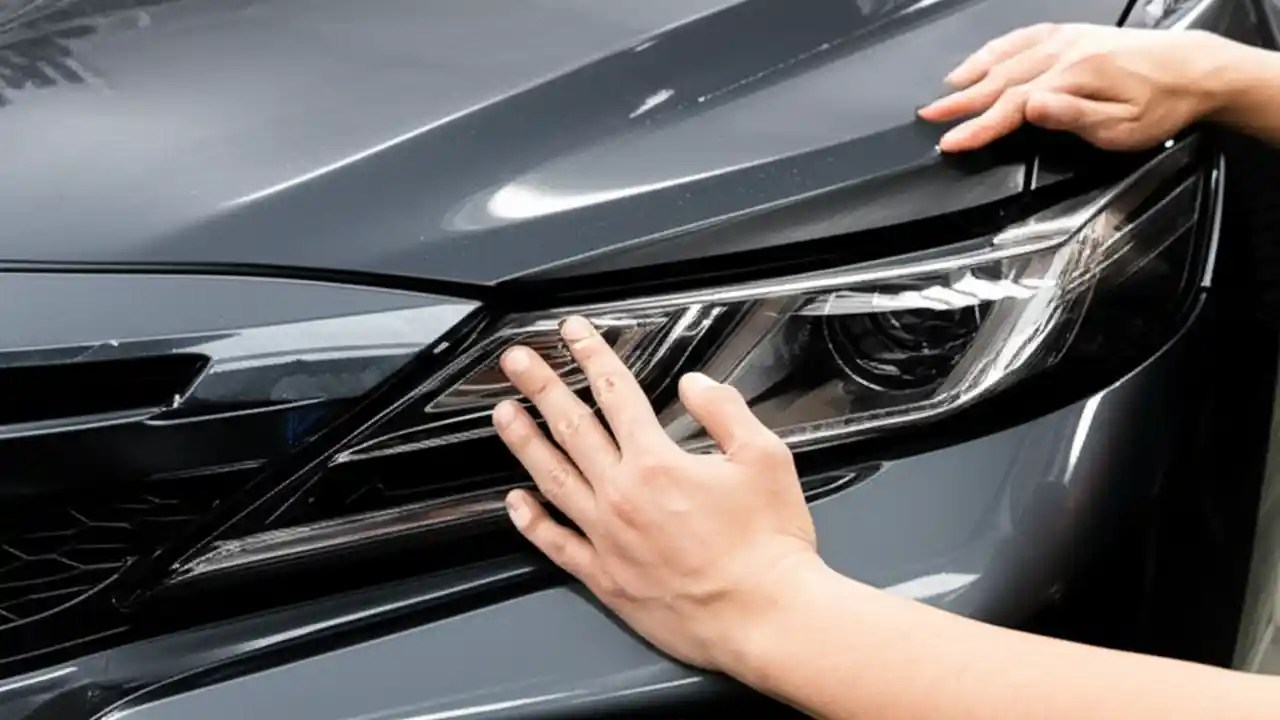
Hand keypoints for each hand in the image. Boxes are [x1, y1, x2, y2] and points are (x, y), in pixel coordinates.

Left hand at [492, 315, 819, 671]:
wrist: (766, 617)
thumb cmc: (769, 547)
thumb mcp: (765, 458)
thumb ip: (725, 412)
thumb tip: (696, 385)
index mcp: (657, 463)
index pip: (615, 392)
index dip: (592, 355)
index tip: (574, 333)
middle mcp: (622, 496)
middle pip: (571, 426)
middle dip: (540, 386)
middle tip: (516, 361)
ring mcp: (607, 538)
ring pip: (552, 478)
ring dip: (523, 442)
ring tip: (503, 415)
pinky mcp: (605, 578)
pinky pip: (556, 544)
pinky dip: (531, 521)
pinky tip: (516, 503)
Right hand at [918, 24, 1235, 151]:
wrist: (1197, 71)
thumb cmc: (1163, 104)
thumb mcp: (1122, 126)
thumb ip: (1074, 117)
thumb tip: (1032, 109)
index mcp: (1075, 77)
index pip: (1012, 106)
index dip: (977, 126)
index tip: (951, 141)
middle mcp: (1066, 52)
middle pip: (1000, 79)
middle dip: (961, 100)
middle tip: (930, 115)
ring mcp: (1069, 39)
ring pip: (1008, 54)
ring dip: (973, 71)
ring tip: (947, 88)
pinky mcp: (1076, 34)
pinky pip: (1025, 37)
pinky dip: (998, 48)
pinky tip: (985, 57)